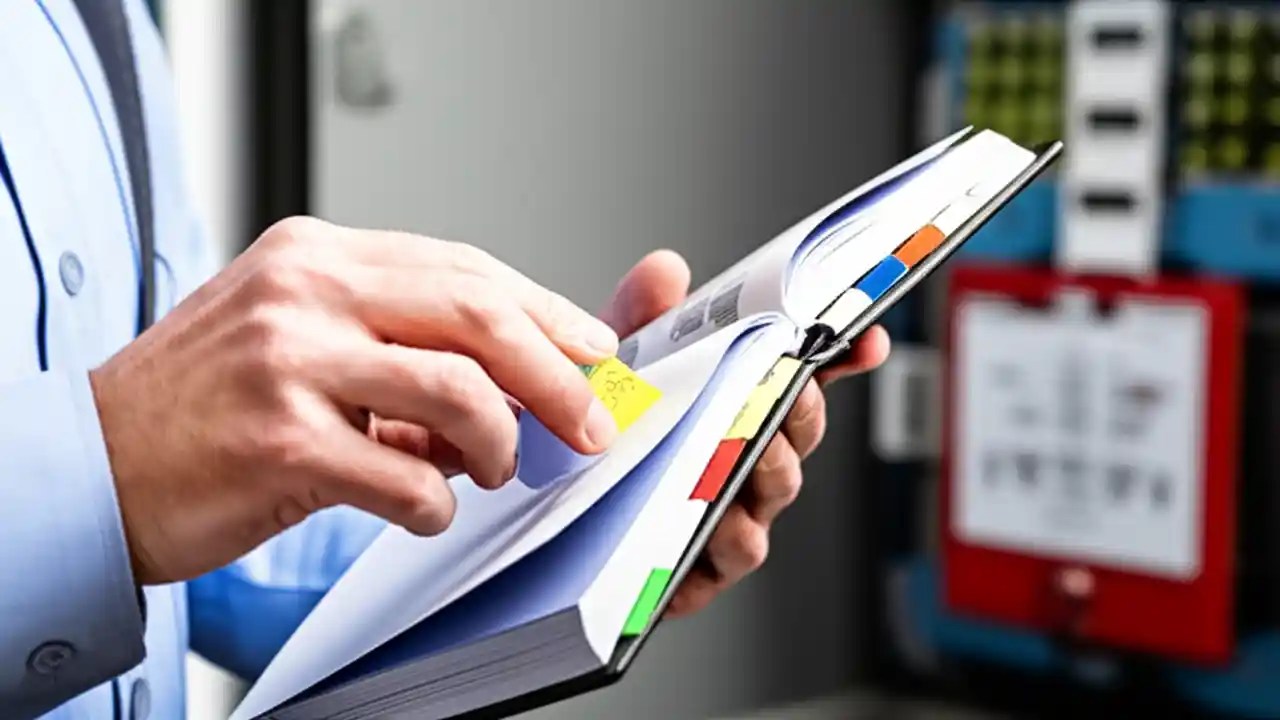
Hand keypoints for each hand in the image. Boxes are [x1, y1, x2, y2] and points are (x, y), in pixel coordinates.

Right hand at [92, 217, 620, 584]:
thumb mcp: (298, 337)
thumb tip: (510, 386)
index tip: (594, 349)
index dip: (546, 311)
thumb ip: (397, 346)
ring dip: (501, 443)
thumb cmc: (202, 404)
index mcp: (318, 255)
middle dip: (558, 374)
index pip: (465, 269)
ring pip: (458, 390)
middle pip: (478, 314)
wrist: (89, 464)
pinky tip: (422, 508)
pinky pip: (406, 479)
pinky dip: (435, 505)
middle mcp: (306, 291)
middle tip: (591, 423)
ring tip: (495, 469)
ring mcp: (290, 361)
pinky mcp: (279, 440)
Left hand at [598, 250, 890, 617]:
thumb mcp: (615, 366)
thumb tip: (667, 271)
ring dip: (770, 470)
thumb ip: (641, 314)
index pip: (803, 377)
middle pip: (798, 434)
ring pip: (774, 492)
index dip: (841, 358)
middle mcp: (746, 461)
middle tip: (789, 389)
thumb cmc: (603, 433)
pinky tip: (712, 527)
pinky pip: (729, 558)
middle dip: (801, 409)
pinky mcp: (702, 567)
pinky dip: (726, 542)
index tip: (865, 337)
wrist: (550, 501)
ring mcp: (732, 513)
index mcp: (738, 407)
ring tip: (752, 454)